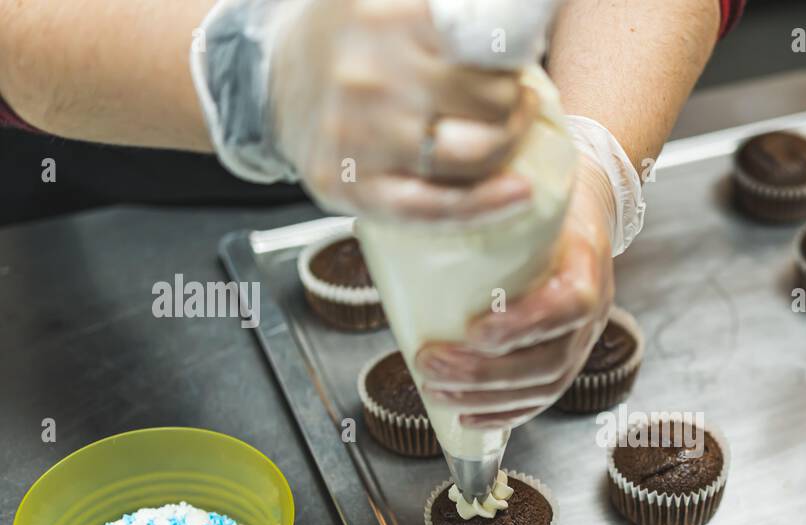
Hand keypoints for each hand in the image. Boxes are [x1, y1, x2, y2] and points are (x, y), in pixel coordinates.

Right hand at [266, 0, 536, 217]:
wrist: (269, 81)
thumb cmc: (346, 38)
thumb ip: (447, 4)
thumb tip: (516, 7)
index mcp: (384, 17)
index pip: (486, 43)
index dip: (512, 55)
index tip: (514, 59)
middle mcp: (370, 77)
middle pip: (490, 101)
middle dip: (513, 100)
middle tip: (510, 96)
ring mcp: (362, 138)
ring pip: (475, 154)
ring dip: (507, 145)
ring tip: (505, 130)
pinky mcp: (357, 189)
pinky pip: (438, 206)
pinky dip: (486, 204)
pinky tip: (518, 192)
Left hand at [415, 156, 616, 428]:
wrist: (582, 211)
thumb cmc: (541, 204)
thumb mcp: (522, 198)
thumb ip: (482, 214)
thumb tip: (406, 221)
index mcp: (584, 267)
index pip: (567, 305)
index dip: (523, 325)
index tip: (475, 330)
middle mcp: (590, 313)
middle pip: (548, 360)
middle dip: (484, 373)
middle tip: (430, 363)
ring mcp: (581, 341)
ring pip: (542, 386)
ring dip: (486, 398)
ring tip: (437, 391)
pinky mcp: (565, 358)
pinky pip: (539, 398)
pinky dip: (502, 414)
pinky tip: (467, 419)